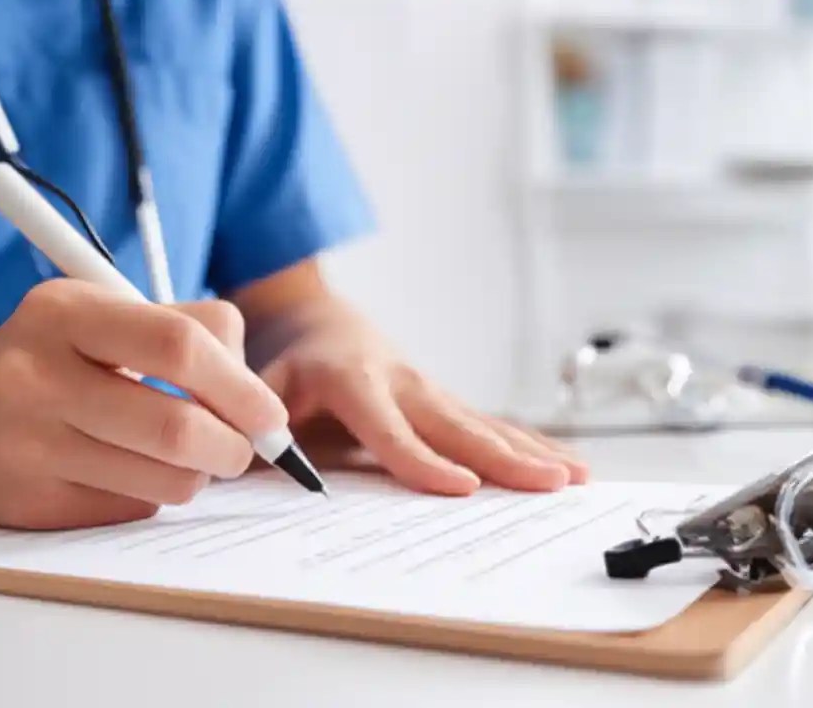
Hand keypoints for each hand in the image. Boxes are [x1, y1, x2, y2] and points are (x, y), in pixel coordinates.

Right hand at [0, 280, 286, 528]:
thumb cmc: (42, 362)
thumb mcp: (95, 318)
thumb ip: (182, 332)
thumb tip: (259, 399)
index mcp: (64, 313)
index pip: (179, 344)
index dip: (241, 385)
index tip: (268, 414)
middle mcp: (37, 375)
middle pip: (178, 426)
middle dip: (234, 446)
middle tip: (242, 448)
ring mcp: (28, 445)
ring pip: (165, 481)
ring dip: (197, 476)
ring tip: (185, 458)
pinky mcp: (28, 504)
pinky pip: (132, 510)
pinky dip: (151, 496)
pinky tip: (125, 474)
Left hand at [254, 299, 587, 495]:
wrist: (323, 326)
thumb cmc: (290, 364)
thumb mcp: (263, 382)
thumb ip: (257, 419)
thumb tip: (237, 464)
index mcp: (352, 379)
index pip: (388, 426)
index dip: (421, 459)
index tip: (459, 487)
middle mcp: (404, 383)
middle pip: (457, 424)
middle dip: (503, 457)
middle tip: (547, 483)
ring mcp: (434, 393)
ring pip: (486, 425)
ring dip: (531, 452)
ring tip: (575, 479)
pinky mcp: (450, 405)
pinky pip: (494, 428)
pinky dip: (533, 447)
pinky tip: (572, 468)